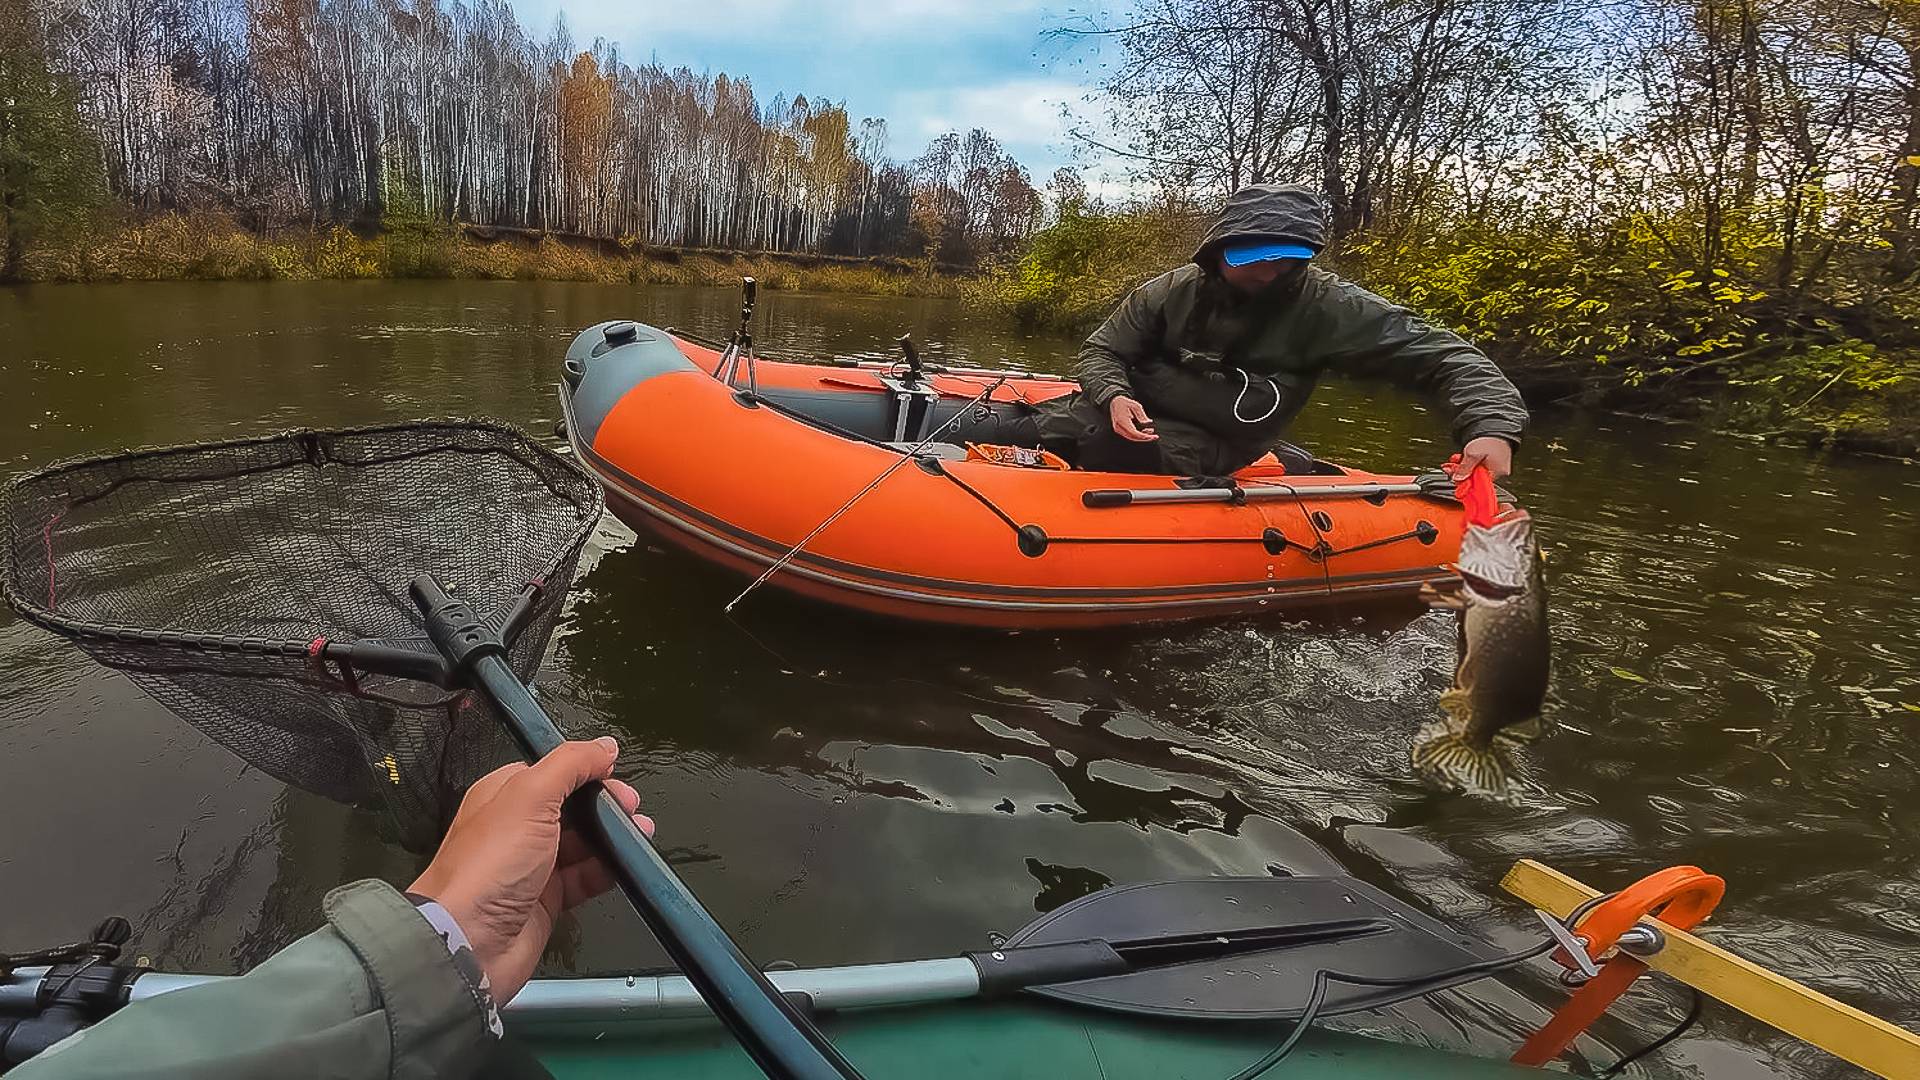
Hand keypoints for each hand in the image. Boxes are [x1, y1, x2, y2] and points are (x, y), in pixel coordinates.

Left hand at [408, 737, 653, 1001]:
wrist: (469, 942)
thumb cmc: (489, 865)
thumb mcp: (530, 796)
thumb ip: (570, 764)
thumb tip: (605, 746)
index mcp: (505, 795)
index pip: (554, 772)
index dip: (586, 771)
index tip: (614, 775)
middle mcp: (517, 828)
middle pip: (573, 806)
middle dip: (606, 805)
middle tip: (631, 809)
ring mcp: (533, 866)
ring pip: (583, 843)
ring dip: (613, 837)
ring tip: (641, 834)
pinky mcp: (547, 900)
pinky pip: (584, 878)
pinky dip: (607, 870)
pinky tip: (627, 865)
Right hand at [1108, 395, 1156, 441]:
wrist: (1114, 402)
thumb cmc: (1125, 402)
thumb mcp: (1135, 405)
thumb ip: (1141, 415)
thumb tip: (1148, 422)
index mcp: (1122, 420)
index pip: (1134, 433)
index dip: (1144, 436)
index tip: (1152, 436)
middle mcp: (1118, 427)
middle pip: (1133, 437)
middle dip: (1144, 438)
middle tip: (1154, 436)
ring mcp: (1118, 429)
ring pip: (1131, 437)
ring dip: (1141, 436)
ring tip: (1150, 431)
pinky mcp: (1119, 430)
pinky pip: (1129, 435)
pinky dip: (1137, 435)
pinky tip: (1144, 431)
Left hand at [1451, 436, 1513, 479]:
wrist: (1494, 422)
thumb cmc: (1489, 437)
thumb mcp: (1472, 455)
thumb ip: (1464, 469)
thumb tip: (1458, 479)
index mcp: (1497, 472)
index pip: (1479, 485)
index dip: (1465, 483)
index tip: (1455, 479)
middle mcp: (1498, 469)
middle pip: (1475, 477)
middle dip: (1461, 471)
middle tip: (1450, 467)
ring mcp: (1494, 462)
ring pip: (1474, 469)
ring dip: (1462, 465)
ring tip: (1455, 459)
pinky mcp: (1490, 455)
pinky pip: (1477, 462)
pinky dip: (1468, 459)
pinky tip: (1462, 456)